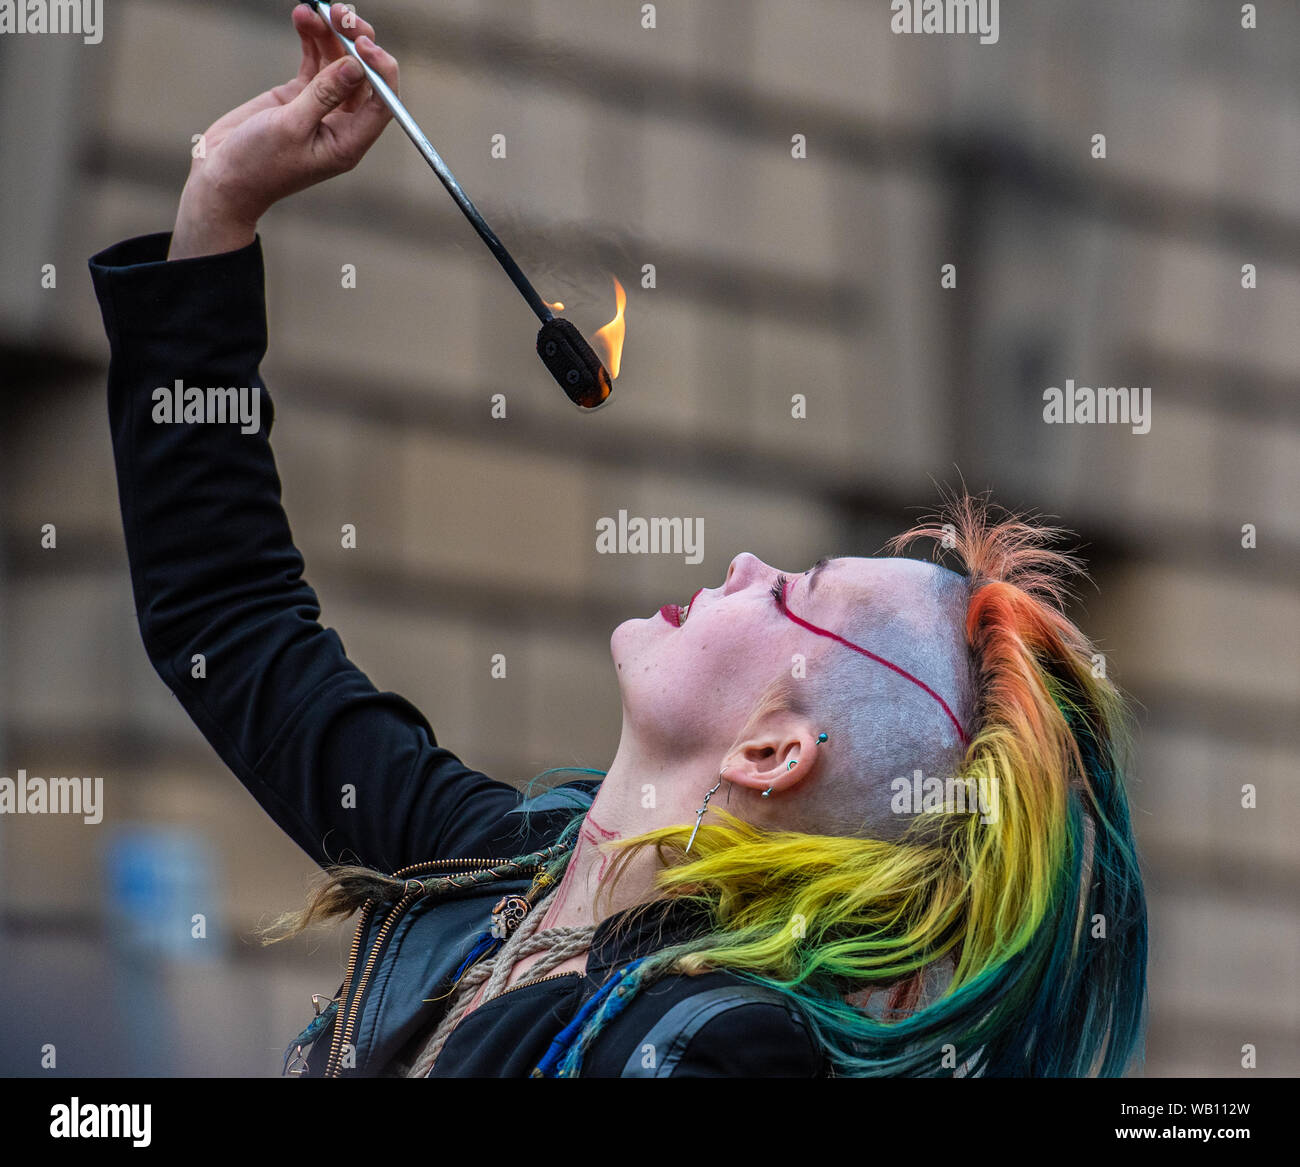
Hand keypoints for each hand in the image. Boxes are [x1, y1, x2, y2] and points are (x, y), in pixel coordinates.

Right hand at [170, 4, 397, 259]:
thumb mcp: (291, 127)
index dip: (380, 68)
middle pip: (364, 76)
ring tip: (311, 10)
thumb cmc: (257, 165)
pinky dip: (311, 40)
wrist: (222, 179)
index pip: (382, 102)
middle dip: (355, 42)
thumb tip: (357, 67)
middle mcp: (341, 124)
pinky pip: (314, 62)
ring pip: (338, 63)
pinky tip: (303, 18)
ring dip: (329, 33)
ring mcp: (321, 108)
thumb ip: (324, 95)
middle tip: (339, 14)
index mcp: (349, 142)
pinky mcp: (299, 96)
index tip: (361, 43)